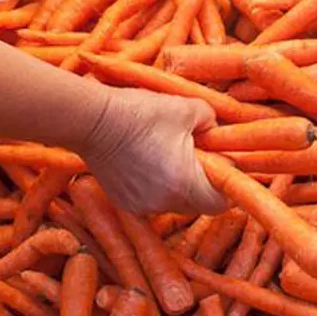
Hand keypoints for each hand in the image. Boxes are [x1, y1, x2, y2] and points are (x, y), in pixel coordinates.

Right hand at [81, 86, 226, 215]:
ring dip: (176, 185)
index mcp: (186, 184)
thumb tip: (216, 131)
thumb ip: (212, 122)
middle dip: (200, 183)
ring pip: (173, 203)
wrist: (91, 120)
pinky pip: (151, 200)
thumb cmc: (140, 113)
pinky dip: (154, 187)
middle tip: (192, 155)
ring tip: (164, 155)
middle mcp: (165, 203)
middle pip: (197, 204)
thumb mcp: (187, 108)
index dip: (225, 187)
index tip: (219, 166)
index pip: (221, 204)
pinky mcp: (125, 204)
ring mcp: (143, 207)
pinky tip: (144, 163)